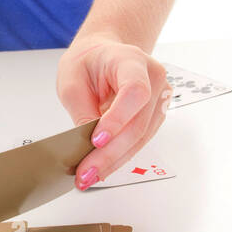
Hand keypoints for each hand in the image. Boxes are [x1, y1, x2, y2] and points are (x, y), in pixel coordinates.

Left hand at [56, 33, 170, 187]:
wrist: (102, 55)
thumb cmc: (87, 62)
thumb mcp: (71, 81)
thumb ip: (81, 111)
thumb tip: (88, 146)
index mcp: (132, 60)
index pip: (134, 91)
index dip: (118, 118)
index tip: (96, 140)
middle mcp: (153, 78)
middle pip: (138, 122)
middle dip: (110, 152)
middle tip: (86, 172)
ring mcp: (159, 97)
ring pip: (141, 137)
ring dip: (115, 160)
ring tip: (89, 176)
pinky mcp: (156, 115)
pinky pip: (140, 140)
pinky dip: (120, 156)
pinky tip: (102, 167)